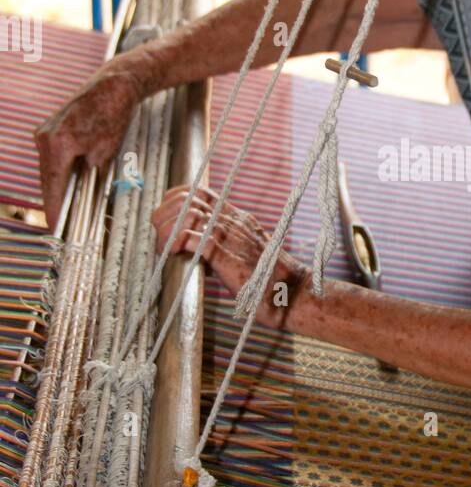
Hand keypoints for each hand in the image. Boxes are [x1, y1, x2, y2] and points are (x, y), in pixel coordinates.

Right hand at [35, 62, 144, 231]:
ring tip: (66, 208)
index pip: (53, 188)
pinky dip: (59, 172)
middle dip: (56, 202)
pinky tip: (68, 184)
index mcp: (57, 145)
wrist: (113, 85)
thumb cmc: (113, 115)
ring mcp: (43, 132)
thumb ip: (90, 178)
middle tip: (63, 224)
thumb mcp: (105, 153)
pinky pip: (51, 158)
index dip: (56, 211)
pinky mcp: (48, 129)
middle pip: (48, 181)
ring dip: (57, 187)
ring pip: (48, 170)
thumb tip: (84, 201)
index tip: (57, 228)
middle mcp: (44, 138)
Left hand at [151, 185, 308, 329]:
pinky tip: (170, 254)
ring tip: (162, 247)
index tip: (165, 216)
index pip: (201, 192)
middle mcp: (233, 222)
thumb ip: (225, 246)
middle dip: (164, 213)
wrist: (295, 294)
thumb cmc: (273, 281)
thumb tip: (197, 250)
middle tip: (158, 234)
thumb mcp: (248, 254)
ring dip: (166, 229)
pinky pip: (193, 239)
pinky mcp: (228, 257)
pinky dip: (175, 242)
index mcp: (238, 218)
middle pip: (188, 199)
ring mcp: (231, 237)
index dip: (176, 198)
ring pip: (187, 215)